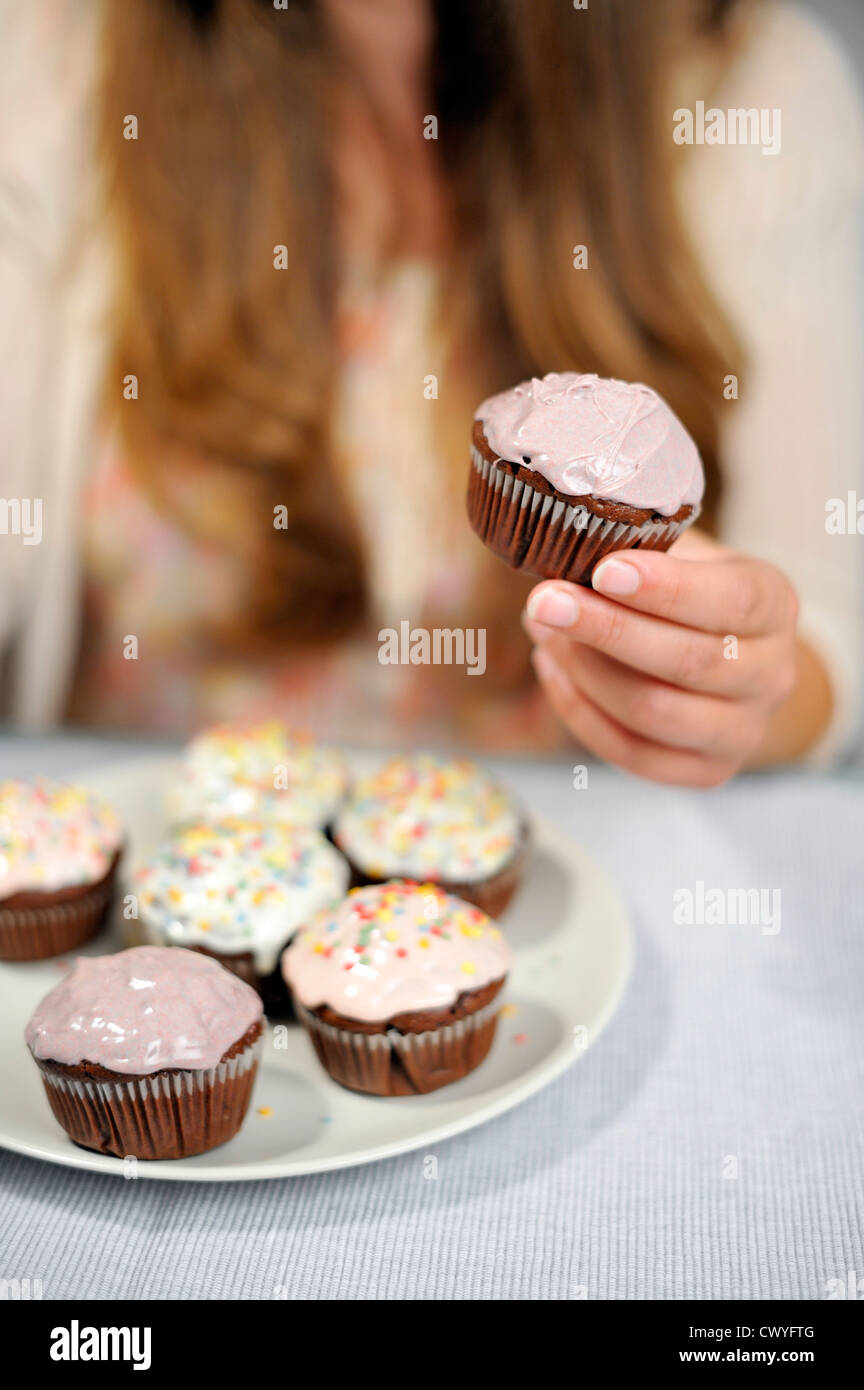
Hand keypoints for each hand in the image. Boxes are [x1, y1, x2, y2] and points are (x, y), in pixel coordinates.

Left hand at [523, 531, 800, 786]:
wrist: (726, 656)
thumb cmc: (689, 590)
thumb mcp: (684, 553)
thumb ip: (642, 548)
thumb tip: (568, 543)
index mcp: (775, 605)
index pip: (733, 601)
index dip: (667, 589)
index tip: (604, 570)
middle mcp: (772, 674)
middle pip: (690, 662)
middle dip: (609, 629)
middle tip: (546, 601)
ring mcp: (743, 731)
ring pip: (655, 712)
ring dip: (586, 670)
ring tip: (542, 628)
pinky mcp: (706, 771)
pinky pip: (633, 752)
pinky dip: (581, 712)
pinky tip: (552, 669)